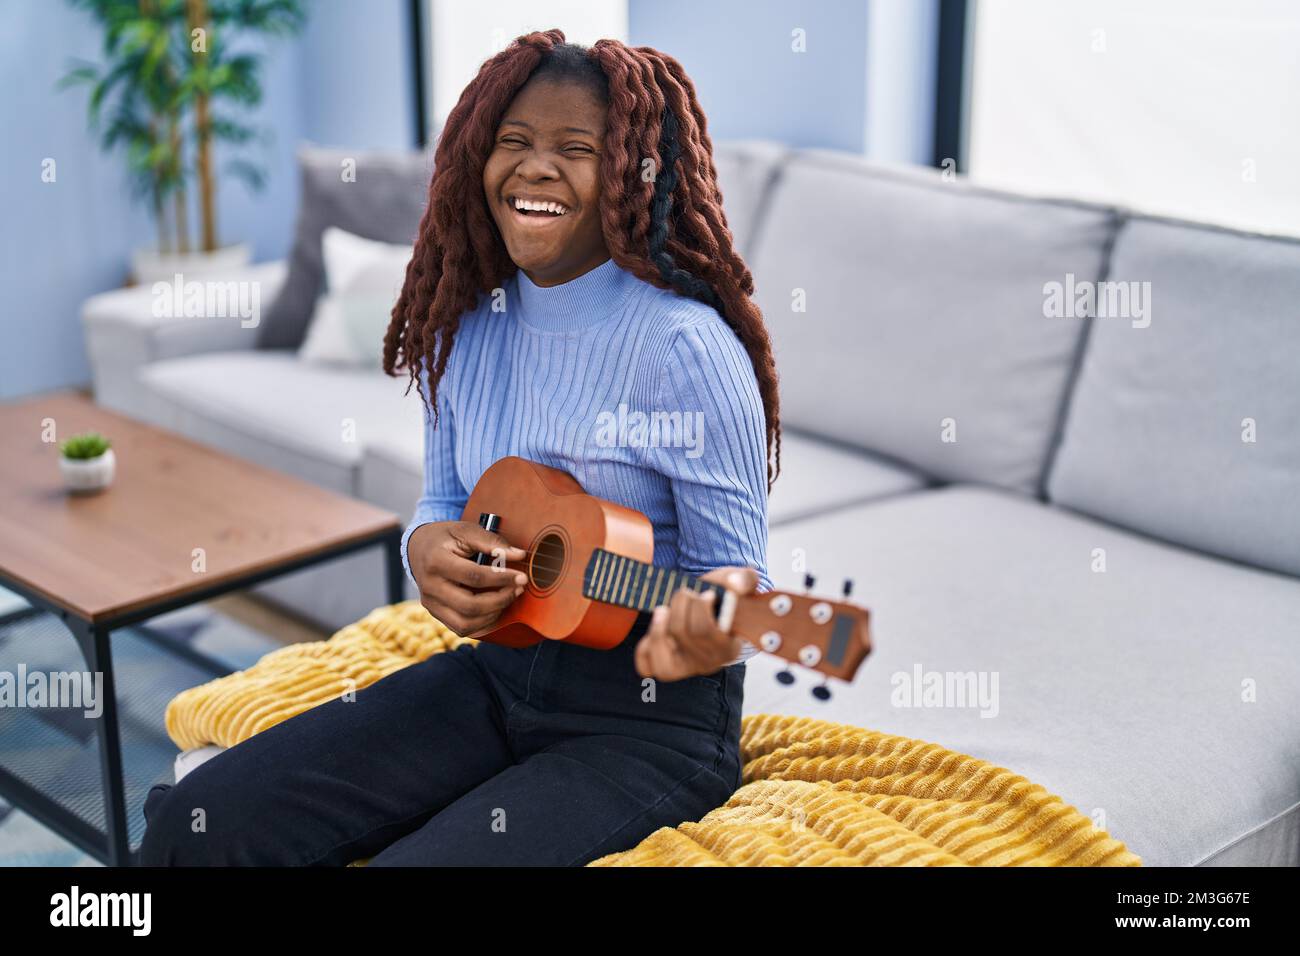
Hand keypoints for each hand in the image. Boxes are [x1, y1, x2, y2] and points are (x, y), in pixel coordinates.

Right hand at [408, 520, 528, 637]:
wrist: (418, 547)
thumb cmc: (446, 538)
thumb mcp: (465, 529)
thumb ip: (491, 542)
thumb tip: (519, 555)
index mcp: (436, 561)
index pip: (473, 576)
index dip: (501, 578)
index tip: (522, 577)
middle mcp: (429, 587)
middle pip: (469, 606)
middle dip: (500, 600)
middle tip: (518, 589)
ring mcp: (430, 604)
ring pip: (465, 624)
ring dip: (492, 614)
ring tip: (507, 598)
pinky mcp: (435, 614)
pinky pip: (461, 628)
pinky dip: (482, 623)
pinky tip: (495, 608)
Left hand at [633, 566, 760, 681]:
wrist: (711, 606)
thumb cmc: (725, 596)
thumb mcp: (740, 582)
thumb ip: (744, 579)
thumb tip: (734, 585)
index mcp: (729, 648)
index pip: (705, 631)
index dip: (700, 607)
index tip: (706, 593)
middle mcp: (709, 663)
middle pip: (683, 635)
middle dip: (680, 605)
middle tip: (686, 592)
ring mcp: (687, 668)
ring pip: (664, 661)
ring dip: (658, 629)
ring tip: (663, 610)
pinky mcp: (667, 667)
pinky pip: (648, 667)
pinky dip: (645, 648)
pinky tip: (658, 628)